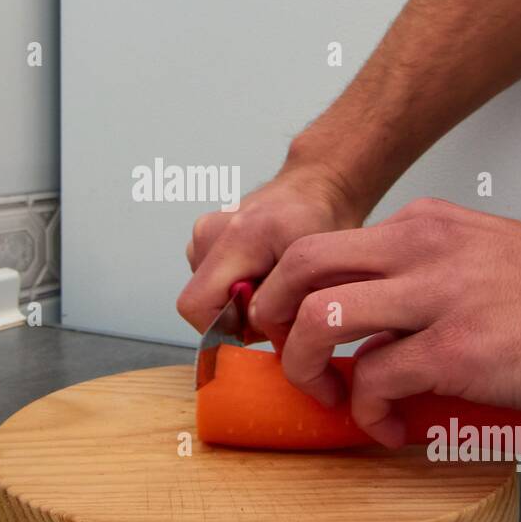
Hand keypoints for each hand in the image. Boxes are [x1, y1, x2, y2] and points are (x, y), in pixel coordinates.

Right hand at [176, 165, 362, 332]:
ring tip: (272, 286)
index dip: (224, 328)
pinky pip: (211, 280)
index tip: (261, 326)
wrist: (316, 184)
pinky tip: (262, 274)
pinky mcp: (205, 235)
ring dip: (236, 302)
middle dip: (234, 317)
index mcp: (239, 236)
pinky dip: (234, 287)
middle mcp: (211, 230)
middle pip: (200, 303)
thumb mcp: (319, 269)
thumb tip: (261, 337)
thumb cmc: (324, 221)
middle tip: (275, 306)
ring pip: (206, 293)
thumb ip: (286, 305)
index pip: (196, 304)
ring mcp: (204, 232)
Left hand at [249, 197, 520, 445]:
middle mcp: (421, 248)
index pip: (322, 246)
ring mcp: (439, 295)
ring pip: (319, 317)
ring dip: (307, 367)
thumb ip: (429, 286)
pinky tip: (390, 428)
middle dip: (271, 319)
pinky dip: (367, 413)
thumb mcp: (486, 261)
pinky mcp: (462, 348)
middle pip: (299, 265)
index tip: (294, 334)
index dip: (290, 293)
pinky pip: (375, 379)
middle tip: (290, 361)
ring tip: (335, 399)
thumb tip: (383, 345)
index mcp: (425, 226)